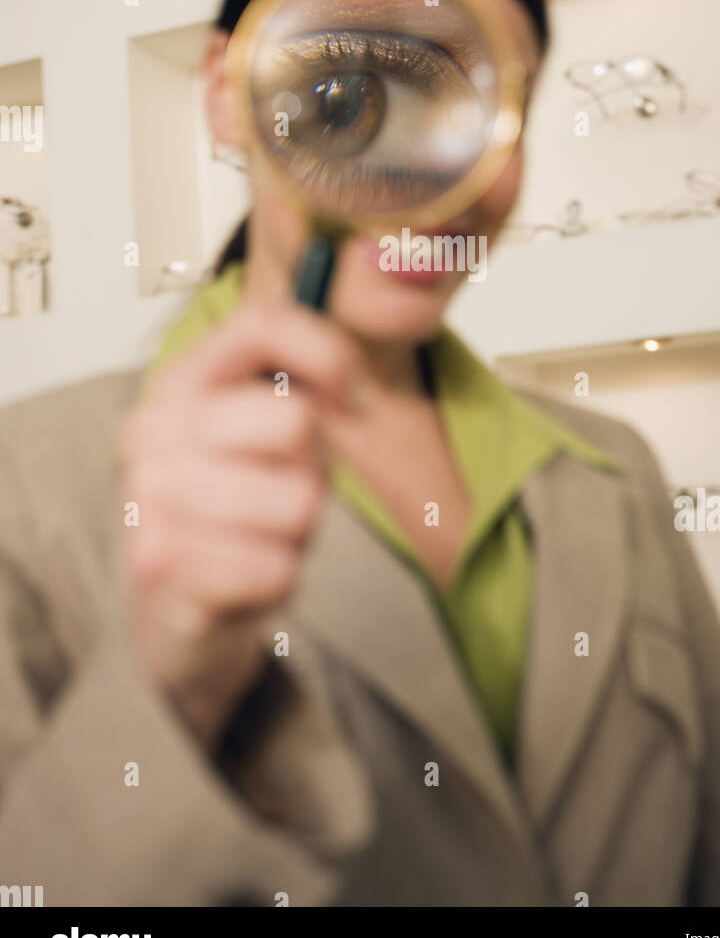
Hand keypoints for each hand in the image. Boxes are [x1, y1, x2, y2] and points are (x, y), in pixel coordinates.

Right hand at [120, 300, 364, 747]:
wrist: (179, 612)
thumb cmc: (238, 511)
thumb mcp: (270, 439)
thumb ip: (303, 390)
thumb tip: (350, 391)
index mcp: (182, 380)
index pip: (261, 325)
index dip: (326, 354)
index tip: (352, 400)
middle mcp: (154, 428)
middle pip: (294, 420)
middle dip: (313, 468)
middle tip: (284, 493)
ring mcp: (148, 495)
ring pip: (297, 501)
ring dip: (297, 532)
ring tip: (261, 536)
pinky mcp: (159, 566)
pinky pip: (276, 566)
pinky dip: (278, 578)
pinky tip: (244, 577)